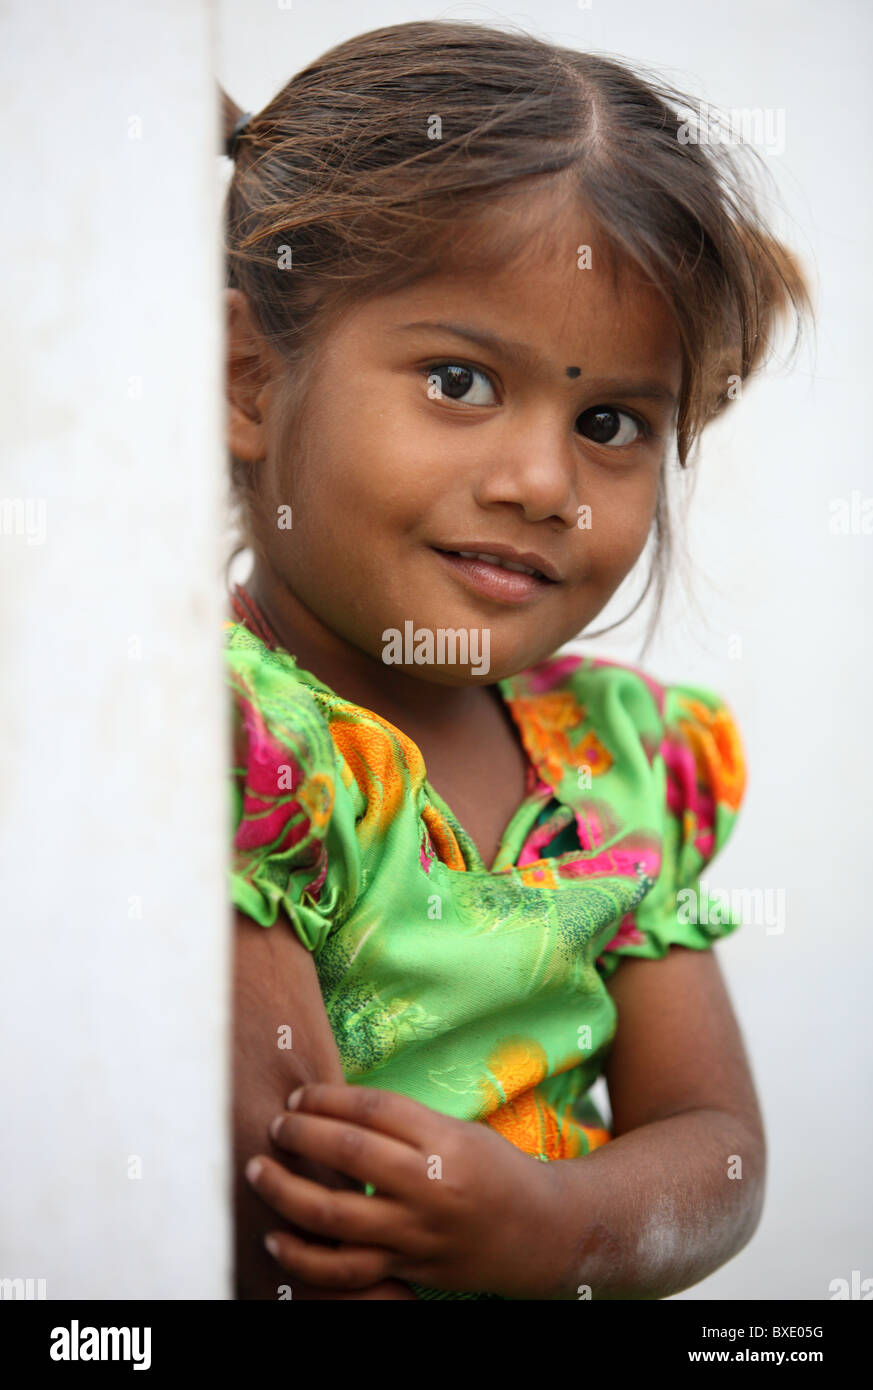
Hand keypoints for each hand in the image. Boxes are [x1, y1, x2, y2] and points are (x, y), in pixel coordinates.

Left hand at [245, 1081, 563, 1297]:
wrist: (542, 1234)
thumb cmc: (495, 1172)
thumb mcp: (458, 1131)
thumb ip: (404, 1124)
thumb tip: (334, 1111)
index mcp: (444, 1140)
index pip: (371, 1109)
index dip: (325, 1098)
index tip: (298, 1096)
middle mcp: (430, 1186)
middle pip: (348, 1152)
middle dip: (299, 1134)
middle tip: (275, 1126)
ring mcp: (416, 1233)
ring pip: (335, 1216)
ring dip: (286, 1191)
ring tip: (259, 1172)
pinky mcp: (408, 1269)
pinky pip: (345, 1271)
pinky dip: (303, 1258)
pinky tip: (277, 1238)